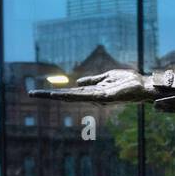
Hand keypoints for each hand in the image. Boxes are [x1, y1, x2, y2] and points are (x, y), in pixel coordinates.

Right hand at [30, 70, 154, 102]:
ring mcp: (97, 99)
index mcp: (92, 92)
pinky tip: (63, 95)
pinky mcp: (104, 97)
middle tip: (31, 94)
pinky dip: (73, 95)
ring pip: (73, 97)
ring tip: (41, 94)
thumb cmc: (128, 82)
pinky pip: (86, 96)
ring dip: (57, 96)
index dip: (56, 93)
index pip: (71, 93)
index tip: (40, 92)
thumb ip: (93, 80)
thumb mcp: (107, 77)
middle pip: (68, 97)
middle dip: (49, 96)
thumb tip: (78, 83)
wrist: (143, 86)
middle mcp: (92, 97)